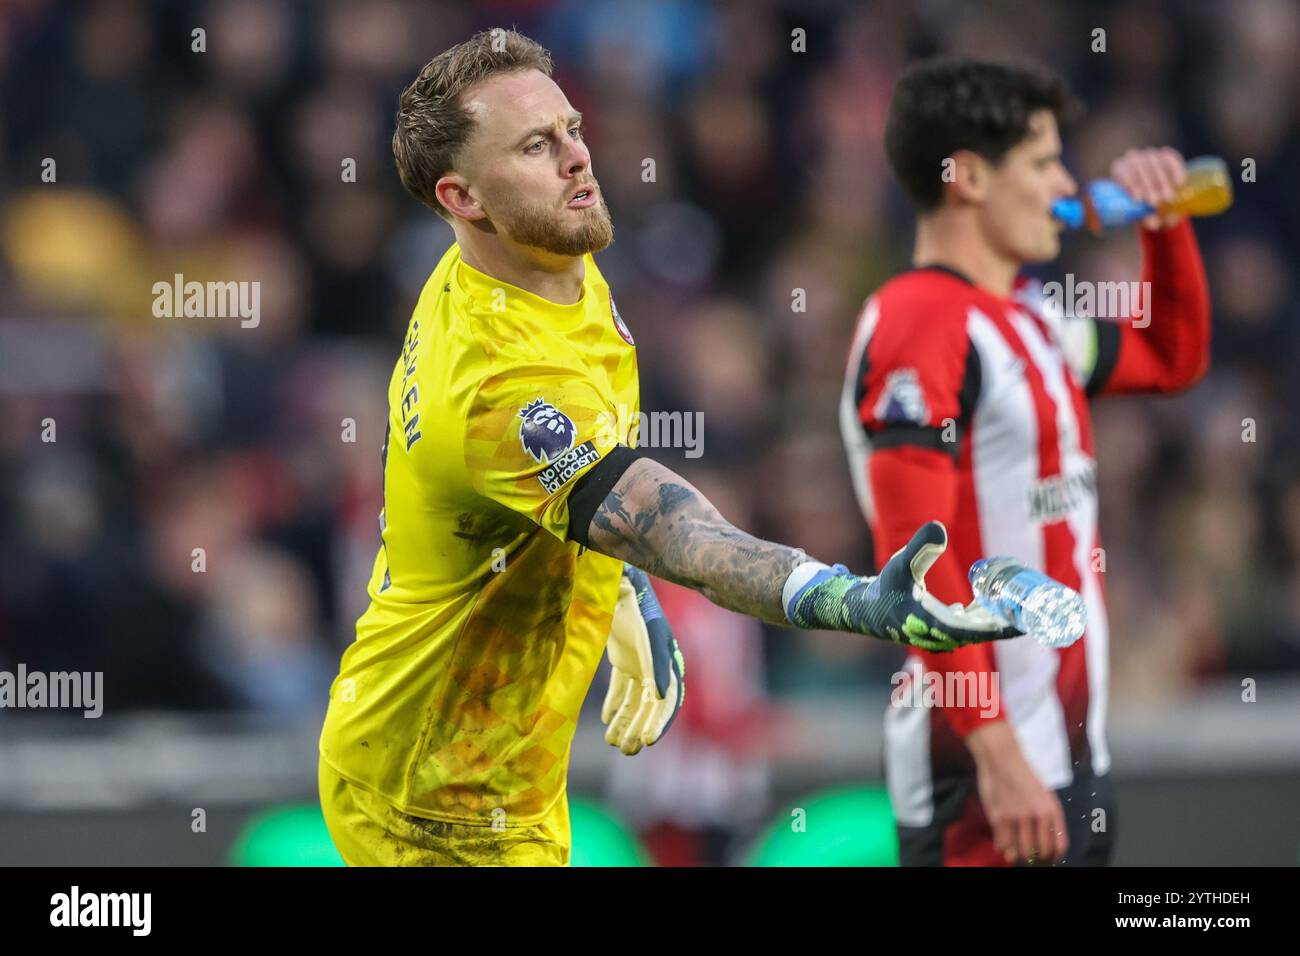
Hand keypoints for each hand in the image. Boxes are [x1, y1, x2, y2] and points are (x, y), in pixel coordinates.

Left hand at [601, 565, 684, 754]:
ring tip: (614, 744)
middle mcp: (657, 658)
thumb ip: (632, 613)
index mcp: (661, 648)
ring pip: (639, 701)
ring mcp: (642, 661)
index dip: (659, 717)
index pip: (667, 690)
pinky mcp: (628, 661)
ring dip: (628, 723)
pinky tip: (607, 723)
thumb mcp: (627, 594)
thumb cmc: (625, 585)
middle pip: (655, 702)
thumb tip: (649, 663)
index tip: (648, 740)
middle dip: (643, 727)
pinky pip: (625, 691)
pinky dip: (617, 707)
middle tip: (628, 749)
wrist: (619, 576)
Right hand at [784, 521, 1023, 649]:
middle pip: (987, 631)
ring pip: (982, 629)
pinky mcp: (943, 629)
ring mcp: (944, 634)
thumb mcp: (900, 564)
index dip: (1005, 625)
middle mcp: (944, 635)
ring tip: (1026, 604)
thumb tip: (939, 528)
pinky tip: (998, 604)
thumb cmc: (884, 588)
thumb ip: (920, 547)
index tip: (1027, 621)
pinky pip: (974, 626)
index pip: (978, 629)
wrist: (864, 610)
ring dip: (1003, 619)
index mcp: (936, 625)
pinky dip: (989, 617)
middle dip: (1012, 620)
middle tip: (1040, 608)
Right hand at [968, 721, 1068, 864]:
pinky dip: (1003, 848)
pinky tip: (1004, 845)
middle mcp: (1037, 815)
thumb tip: (1043, 849)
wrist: (1002, 758)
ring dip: (1019, 855)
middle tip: (1031, 858)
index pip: (1059, 846)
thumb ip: (1047, 821)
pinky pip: (1003, 844)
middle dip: (1036, 859)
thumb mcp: (1044, 796)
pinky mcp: (999, 816)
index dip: (1054, 858)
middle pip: (1040, 853)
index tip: (1048, 860)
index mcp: (1052, 810)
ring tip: (1017, 853)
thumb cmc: (1023, 777)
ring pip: (1021, 852)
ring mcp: (1017, 816)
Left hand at [1109, 146, 1185, 229]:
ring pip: (1155, 165)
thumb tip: (1153, 224)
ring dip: (1162, 183)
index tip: (1139, 200)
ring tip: (1168, 199)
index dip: (1130, 185)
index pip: (1122, 173)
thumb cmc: (1142, 205)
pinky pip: (1171, 160)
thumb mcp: (1141, 212)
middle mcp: (1133, 159)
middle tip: (1154, 203)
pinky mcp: (1166, 155)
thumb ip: (1146, 217)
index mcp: (1119, 169)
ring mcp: (1150, 155)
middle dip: (1148, 188)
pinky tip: (1179, 183)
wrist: (1158, 197)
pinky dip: (1176, 170)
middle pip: (1139, 170)